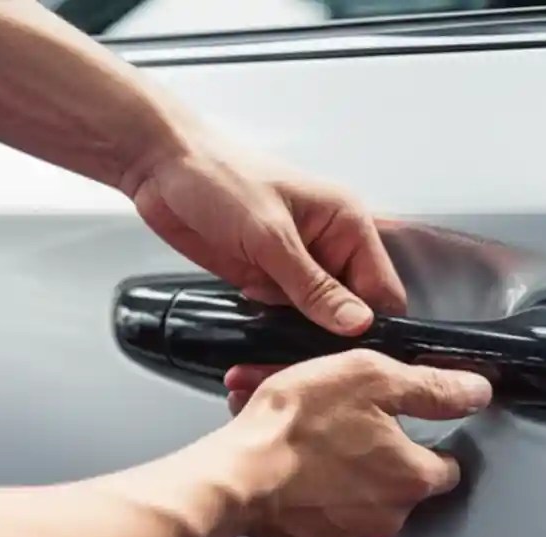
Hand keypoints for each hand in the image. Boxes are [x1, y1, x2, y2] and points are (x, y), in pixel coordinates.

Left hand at [127, 139, 406, 335]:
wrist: (163, 168)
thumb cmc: (219, 178)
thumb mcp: (270, 236)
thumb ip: (313, 286)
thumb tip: (358, 324)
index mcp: (347, 224)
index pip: (382, 290)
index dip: (371, 326)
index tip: (350, 357)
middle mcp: (330, 246)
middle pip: (351, 311)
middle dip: (329, 338)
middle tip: (303, 360)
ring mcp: (298, 265)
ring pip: (317, 319)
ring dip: (296, 335)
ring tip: (271, 343)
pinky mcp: (268, 278)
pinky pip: (284, 316)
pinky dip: (271, 326)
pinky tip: (252, 320)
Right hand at [213, 350, 491, 536]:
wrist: (235, 475)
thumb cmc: (296, 426)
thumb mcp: (371, 378)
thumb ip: (432, 386)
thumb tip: (476, 390)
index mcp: (413, 477)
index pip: (448, 465)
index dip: (432, 438)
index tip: (409, 423)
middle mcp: (389, 515)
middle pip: (402, 481)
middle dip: (380, 452)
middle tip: (348, 421)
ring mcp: (351, 534)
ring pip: (362, 496)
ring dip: (346, 470)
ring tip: (314, 437)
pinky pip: (327, 512)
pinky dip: (316, 490)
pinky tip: (295, 462)